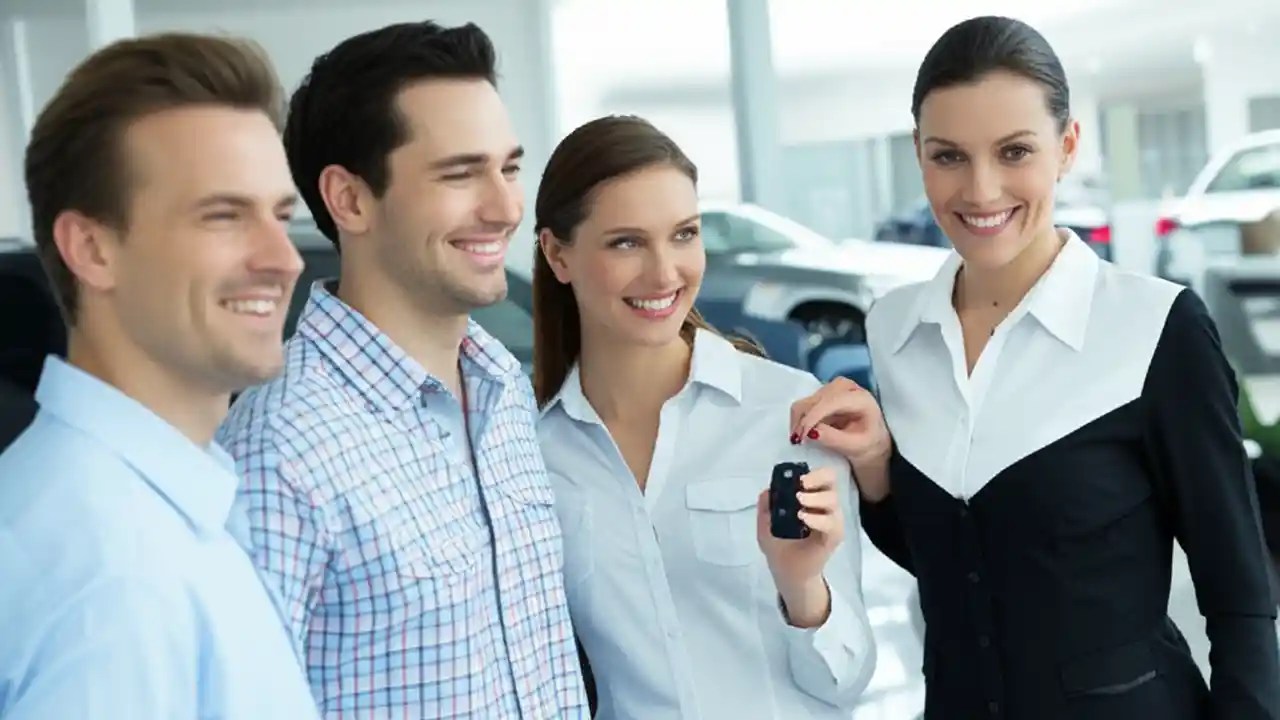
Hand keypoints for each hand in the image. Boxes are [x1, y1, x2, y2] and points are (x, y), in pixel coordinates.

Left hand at [756, 465, 842, 626]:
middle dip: (817, 481)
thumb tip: (768, 490)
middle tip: (800, 489)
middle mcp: (824, 506)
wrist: (786, 572)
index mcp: (811, 497)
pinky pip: (833, 524)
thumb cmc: (779, 546)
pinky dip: (819, 519)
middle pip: (831, 482)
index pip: (822, 476)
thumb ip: (766, 506)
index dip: (814, 473)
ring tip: (798, 508)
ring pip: (833, 501)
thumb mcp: (765, 524)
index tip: (799, 479)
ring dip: (816, 500)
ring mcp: (831, 520)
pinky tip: (804, 519)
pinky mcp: (833, 537)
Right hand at [790, 377, 891, 501]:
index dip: (813, 416)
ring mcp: (832, 389)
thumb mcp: (856, 447)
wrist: (872, 441)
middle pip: (815, 399)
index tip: (802, 436)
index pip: (832, 401)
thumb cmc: (868, 445)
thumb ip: (835, 439)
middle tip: (798, 442)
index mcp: (861, 398)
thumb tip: (810, 432)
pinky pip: (804, 405)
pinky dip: (799, 419)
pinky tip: (802, 433)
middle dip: (803, 421)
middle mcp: (845, 388)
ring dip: (799, 421)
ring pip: (806, 401)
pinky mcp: (823, 394)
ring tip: (799, 440)